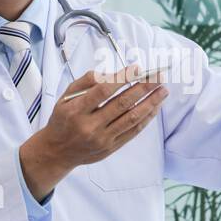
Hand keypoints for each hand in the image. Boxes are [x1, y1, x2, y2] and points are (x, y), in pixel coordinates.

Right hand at [19, 65, 168, 199]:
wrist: (57, 151)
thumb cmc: (63, 119)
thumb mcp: (65, 97)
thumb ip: (85, 82)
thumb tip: (110, 73)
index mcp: (77, 110)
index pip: (104, 91)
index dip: (122, 78)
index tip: (137, 68)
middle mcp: (90, 126)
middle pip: (123, 104)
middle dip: (144, 87)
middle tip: (158, 76)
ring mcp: (102, 139)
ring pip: (132, 118)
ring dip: (150, 103)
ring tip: (163, 90)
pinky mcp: (111, 147)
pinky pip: (133, 131)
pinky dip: (146, 118)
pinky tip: (155, 107)